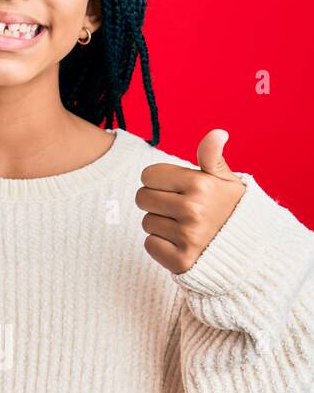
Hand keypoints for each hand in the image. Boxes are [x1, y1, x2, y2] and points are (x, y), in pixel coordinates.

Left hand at [137, 128, 245, 274]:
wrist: (251, 253)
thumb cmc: (232, 211)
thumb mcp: (227, 181)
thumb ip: (212, 157)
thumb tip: (218, 133)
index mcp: (200, 185)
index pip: (148, 175)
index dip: (160, 181)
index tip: (178, 189)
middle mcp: (193, 210)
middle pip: (142, 198)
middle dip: (157, 201)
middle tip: (180, 208)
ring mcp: (187, 237)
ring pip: (147, 222)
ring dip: (161, 224)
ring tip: (185, 227)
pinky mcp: (180, 260)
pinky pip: (150, 244)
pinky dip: (162, 245)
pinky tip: (182, 244)